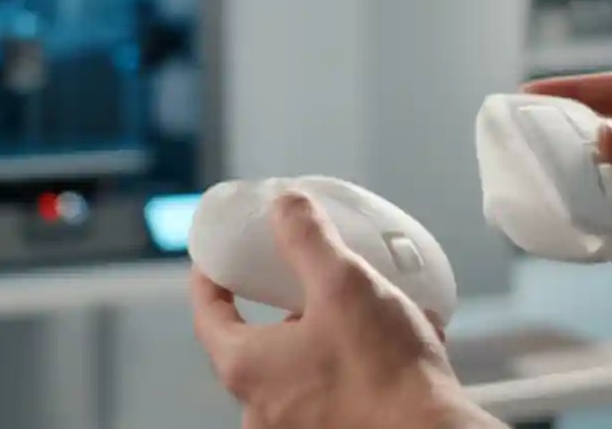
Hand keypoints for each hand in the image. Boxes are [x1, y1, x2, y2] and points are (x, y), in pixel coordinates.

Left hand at [190, 191, 503, 428]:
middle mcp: (261, 407)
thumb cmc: (383, 370)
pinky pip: (338, 389)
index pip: (208, 314)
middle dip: (290, 305)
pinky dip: (362, 362)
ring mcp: (296, 428)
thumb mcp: (342, 282)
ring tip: (375, 305)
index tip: (220, 258)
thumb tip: (284, 204)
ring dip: (336, 332)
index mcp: (246, 368)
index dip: (210, 279)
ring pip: (305, 365)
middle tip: (311, 276)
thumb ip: (307, 237)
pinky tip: (404, 339)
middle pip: (260, 341)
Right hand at [526, 72, 611, 316]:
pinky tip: (570, 240)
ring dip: (574, 196)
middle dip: (560, 145)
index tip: (525, 96)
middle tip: (514, 149)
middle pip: (604, 145)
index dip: (572, 92)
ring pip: (608, 195)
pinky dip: (596, 241)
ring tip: (531, 196)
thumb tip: (599, 140)